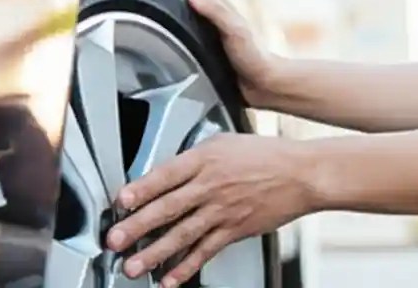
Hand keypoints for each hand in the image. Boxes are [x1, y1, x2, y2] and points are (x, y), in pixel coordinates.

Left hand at [106, 133, 317, 285]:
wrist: (302, 174)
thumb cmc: (267, 155)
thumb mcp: (225, 142)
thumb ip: (195, 157)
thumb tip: (167, 171)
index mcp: (206, 159)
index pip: (166, 174)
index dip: (141, 189)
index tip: (121, 202)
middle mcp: (211, 185)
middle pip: (168, 208)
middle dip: (137, 226)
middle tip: (115, 240)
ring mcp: (222, 210)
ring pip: (182, 234)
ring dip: (155, 253)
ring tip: (133, 266)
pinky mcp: (234, 230)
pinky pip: (205, 251)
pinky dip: (186, 267)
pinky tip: (170, 278)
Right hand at [152, 0, 280, 106]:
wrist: (261, 82)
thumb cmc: (251, 55)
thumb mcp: (235, 31)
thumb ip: (215, 11)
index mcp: (214, 2)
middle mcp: (207, 11)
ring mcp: (203, 25)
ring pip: (177, 5)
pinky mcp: (200, 41)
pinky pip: (178, 24)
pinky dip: (165, 19)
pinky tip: (153, 24)